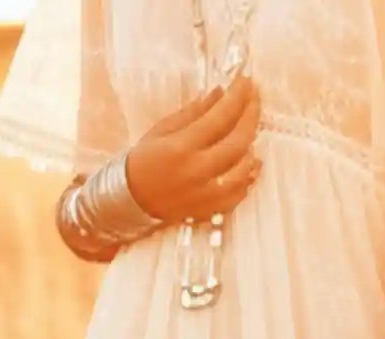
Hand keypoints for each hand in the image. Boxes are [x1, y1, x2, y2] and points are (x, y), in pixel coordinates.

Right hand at [125, 73, 262, 222]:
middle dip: (251, 115)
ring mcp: (206, 194)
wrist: (130, 199)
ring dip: (251, 147)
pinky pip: (239, 194)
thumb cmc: (143, 160)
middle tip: (254, 98)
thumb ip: (195, 112)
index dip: (237, 96)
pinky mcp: (210, 210)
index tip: (245, 81)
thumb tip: (221, 93)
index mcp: (182, 147)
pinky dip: (247, 176)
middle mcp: (197, 171)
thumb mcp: (163, 129)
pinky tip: (249, 162)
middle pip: (238, 142)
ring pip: (244, 170)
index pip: (220, 117)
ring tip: (249, 131)